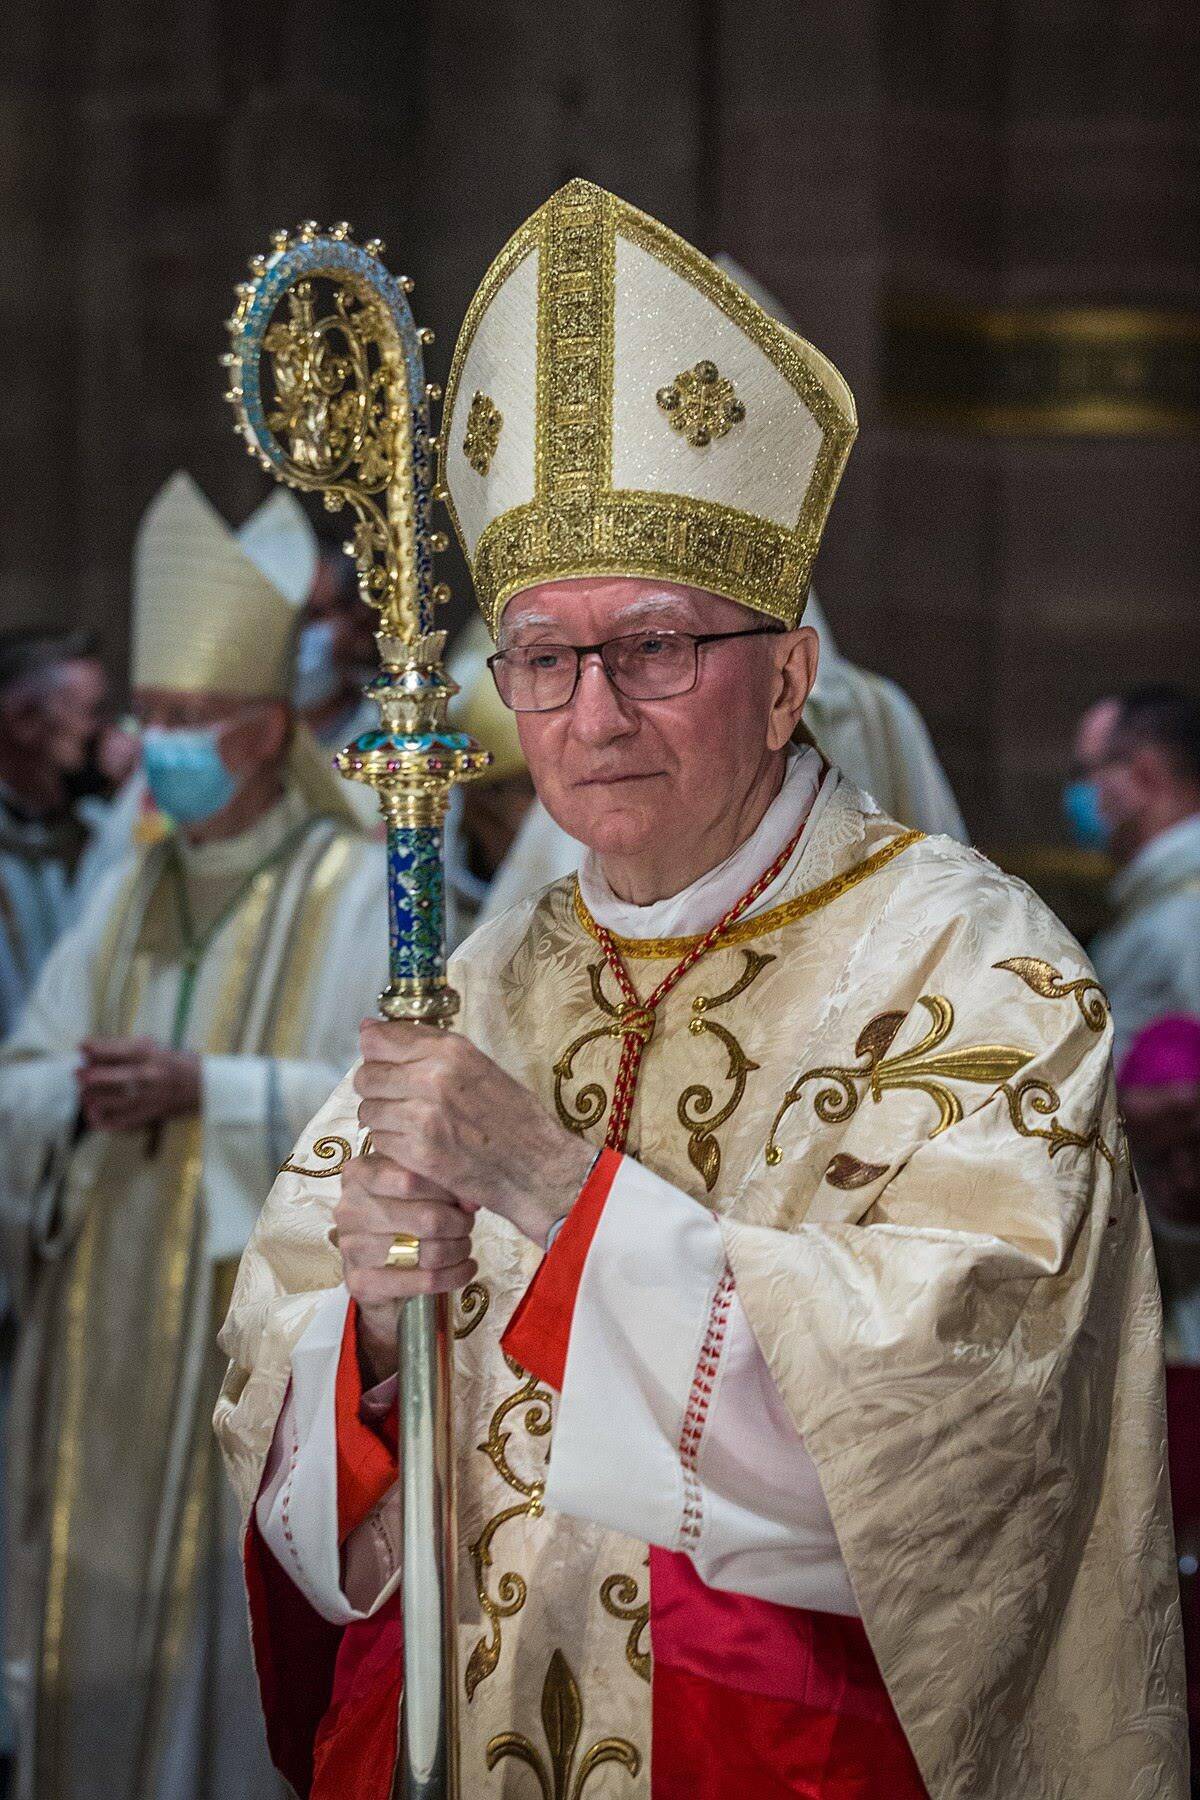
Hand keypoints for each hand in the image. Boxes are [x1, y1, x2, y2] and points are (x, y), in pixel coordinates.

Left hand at [76, 1037, 201, 1132]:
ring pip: (114, 1102)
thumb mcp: (159, 1047)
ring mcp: (151, 1097)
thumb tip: (98, 1049)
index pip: (119, 1050)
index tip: (82, 1046)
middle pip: (112, 1078)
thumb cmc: (181, 1063)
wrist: (208, 1086)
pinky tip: (94, 1118)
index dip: (97, 1047)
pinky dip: (106, 1123)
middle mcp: (150, 1076)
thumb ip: (131, 1047)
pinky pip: (124, 1122)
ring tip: (84, 1096)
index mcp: (153, 1055)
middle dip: (90, 1076)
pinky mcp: (152, 1114)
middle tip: (78, 1075)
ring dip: (94, 1099)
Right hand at [334, 1152, 477, 1384]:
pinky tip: (465, 1268)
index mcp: (359, 1174)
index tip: (466, 1200)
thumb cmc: (401, 1213)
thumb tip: (471, 1201)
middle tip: (467, 1225)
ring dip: (458, 1250)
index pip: (413, 1179)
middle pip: (427, 1219)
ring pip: (429, 1252)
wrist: (376, 1265)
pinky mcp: (362, 1282)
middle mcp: (350, 1209)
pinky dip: (454, 1276)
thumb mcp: (415, 1186)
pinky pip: (423, 1281)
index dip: (449, 1191)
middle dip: (459, 1224)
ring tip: (464, 1246)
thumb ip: (441, 1181)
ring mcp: (351, 1248)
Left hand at [353, 1019, 595, 1251]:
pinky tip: (418, 1147)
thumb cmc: (513, 1117)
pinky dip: (393, 1146)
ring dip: (384, 1120)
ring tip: (412, 1126)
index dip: (376, 1054)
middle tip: (399, 1101)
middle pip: (366, 1076)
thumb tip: (368, 1028)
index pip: (378, 1040)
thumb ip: (424, 1046)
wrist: (537, 1168)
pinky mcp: (419, 1154)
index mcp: (451, 1050)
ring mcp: (424, 1117)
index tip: (386, 1065)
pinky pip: (380, 1142)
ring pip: (369, 1111)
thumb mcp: (478, 1066)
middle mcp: (434, 1077)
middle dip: (377, 1090)